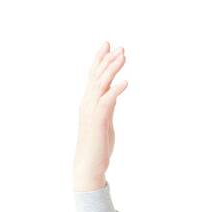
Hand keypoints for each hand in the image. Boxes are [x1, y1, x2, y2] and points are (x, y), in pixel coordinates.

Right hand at [73, 42, 128, 191]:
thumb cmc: (98, 145)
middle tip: (119, 46)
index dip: (100, 59)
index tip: (109, 45)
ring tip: (123, 57)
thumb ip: (108, 105)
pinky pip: (107, 102)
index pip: (93, 75)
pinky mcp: (98, 121)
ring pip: (101, 84)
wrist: (89, 164)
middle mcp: (87, 103)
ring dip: (112, 69)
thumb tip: (114, 93)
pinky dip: (115, 91)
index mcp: (88, 102)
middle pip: (97, 76)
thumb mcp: (105, 120)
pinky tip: (125, 82)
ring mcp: (91, 111)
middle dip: (107, 60)